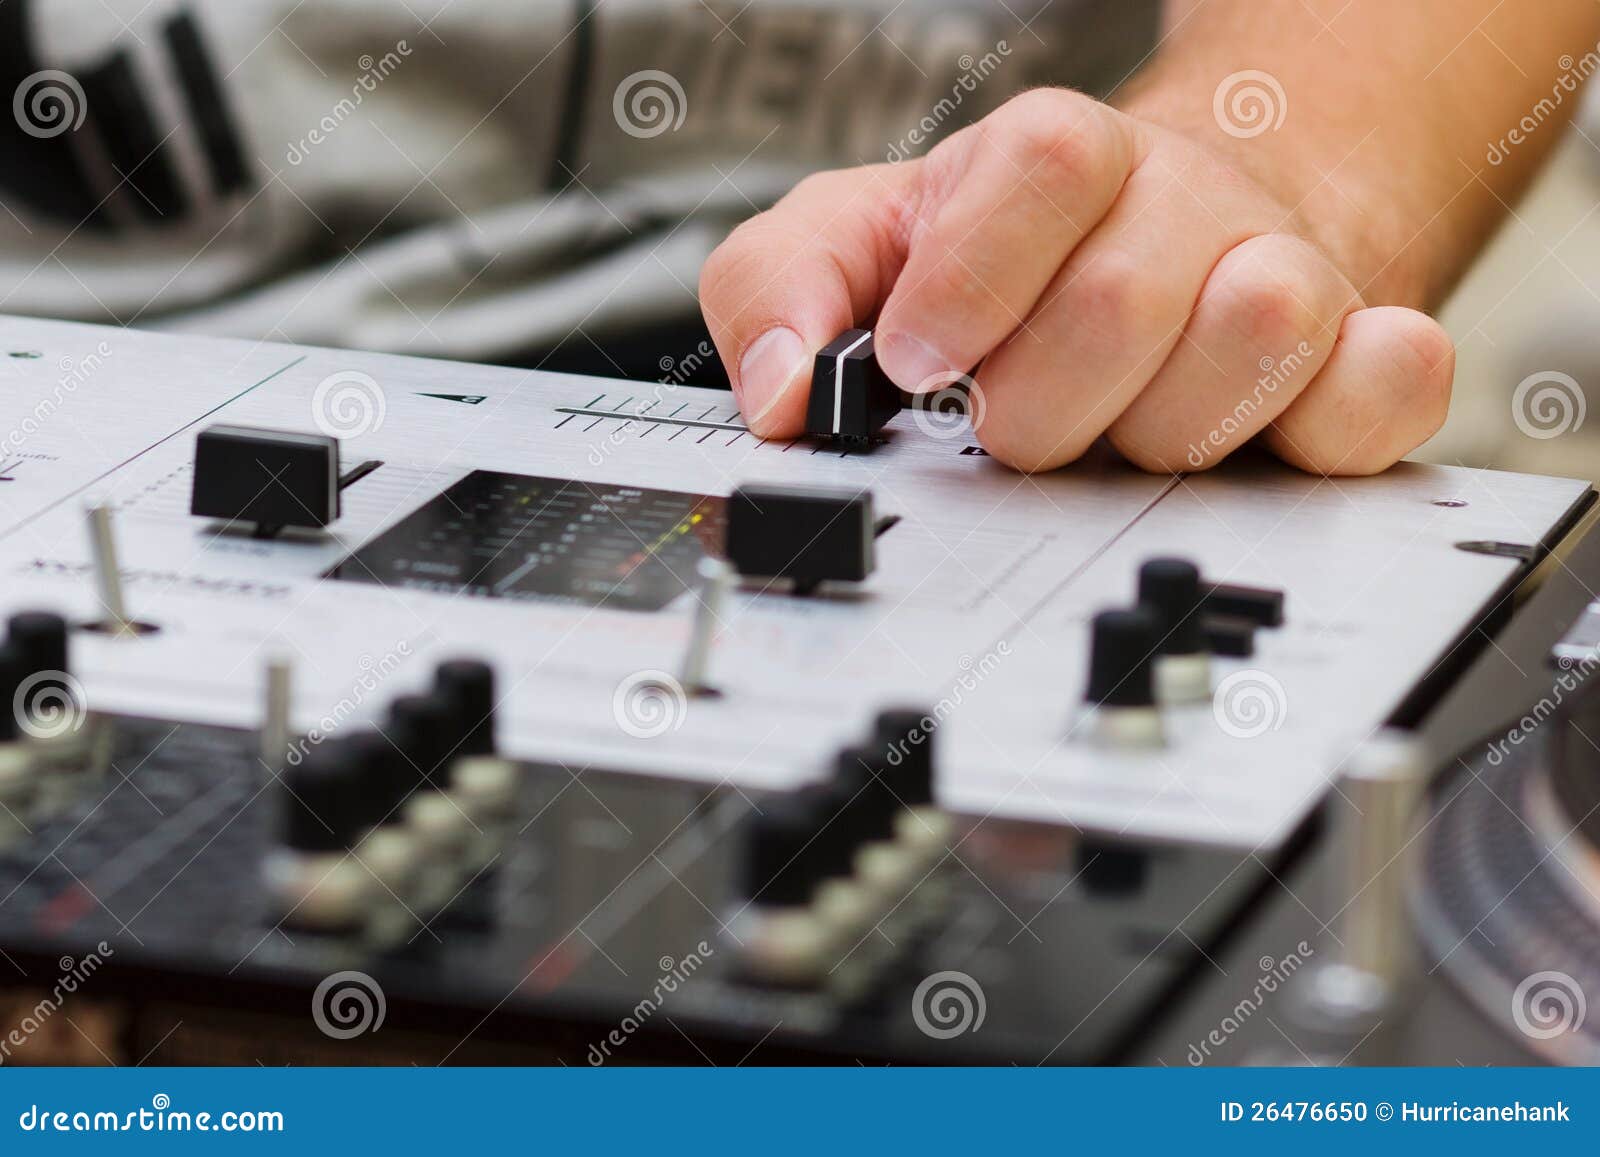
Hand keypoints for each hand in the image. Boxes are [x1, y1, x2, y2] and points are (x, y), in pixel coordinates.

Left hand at [699, 88, 1453, 474]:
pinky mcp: (1364, 355)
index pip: (1045, 162)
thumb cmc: (998, 263)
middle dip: (1039, 405)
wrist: (1160, 248)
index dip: (974, 282)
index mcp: (1055, 160)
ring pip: (1261, 332)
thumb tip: (782, 390)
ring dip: (1157, 427)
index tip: (923, 361)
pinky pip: (1391, 385)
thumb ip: (782, 288)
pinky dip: (1325, 427)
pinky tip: (1248, 440)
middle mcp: (1181, 201)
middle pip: (1126, 294)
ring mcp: (1285, 272)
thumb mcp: (858, 250)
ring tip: (1120, 433)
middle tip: (1009, 426)